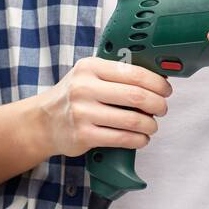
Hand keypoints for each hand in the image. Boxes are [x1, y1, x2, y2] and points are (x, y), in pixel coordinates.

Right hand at [35, 56, 171, 155]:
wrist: (43, 122)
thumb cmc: (73, 98)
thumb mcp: (88, 76)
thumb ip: (116, 75)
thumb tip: (156, 79)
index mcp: (90, 68)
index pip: (134, 73)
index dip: (157, 83)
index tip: (165, 90)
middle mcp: (84, 88)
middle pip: (137, 96)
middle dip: (158, 104)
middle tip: (162, 109)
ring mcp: (83, 113)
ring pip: (133, 120)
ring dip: (150, 125)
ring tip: (151, 125)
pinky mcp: (84, 135)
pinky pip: (123, 139)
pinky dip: (139, 140)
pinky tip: (141, 138)